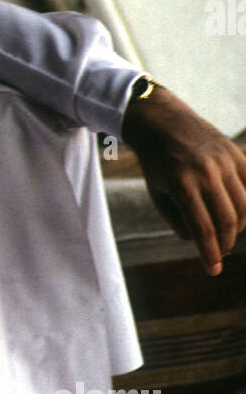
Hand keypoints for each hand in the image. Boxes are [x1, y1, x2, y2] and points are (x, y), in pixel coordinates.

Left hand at [121, 87, 245, 275]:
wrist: (162, 122)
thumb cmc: (157, 164)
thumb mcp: (158, 194)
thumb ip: (179, 221)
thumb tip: (201, 242)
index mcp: (181, 184)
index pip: (202, 229)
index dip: (210, 253)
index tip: (213, 270)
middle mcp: (206, 172)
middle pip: (227, 220)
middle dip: (225, 243)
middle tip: (219, 252)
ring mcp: (223, 161)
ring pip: (244, 205)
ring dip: (238, 226)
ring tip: (227, 233)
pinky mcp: (235, 153)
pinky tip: (239, 214)